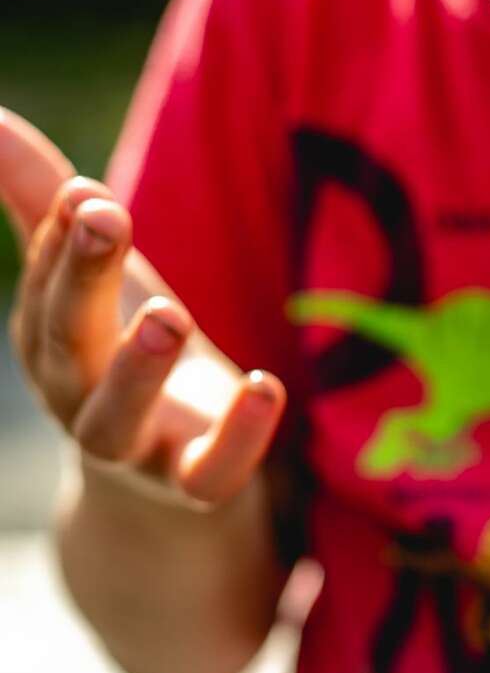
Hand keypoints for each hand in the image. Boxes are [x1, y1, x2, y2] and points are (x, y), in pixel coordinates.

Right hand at [1, 107, 285, 510]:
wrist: (156, 472)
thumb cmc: (114, 344)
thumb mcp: (85, 273)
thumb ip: (41, 201)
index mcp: (50, 339)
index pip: (46, 286)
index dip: (59, 238)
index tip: (87, 190)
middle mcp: (77, 395)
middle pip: (66, 346)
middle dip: (81, 282)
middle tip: (107, 220)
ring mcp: (134, 446)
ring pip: (114, 422)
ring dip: (135, 371)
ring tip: (168, 317)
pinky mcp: (194, 482)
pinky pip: (209, 475)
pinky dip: (237, 439)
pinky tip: (266, 387)